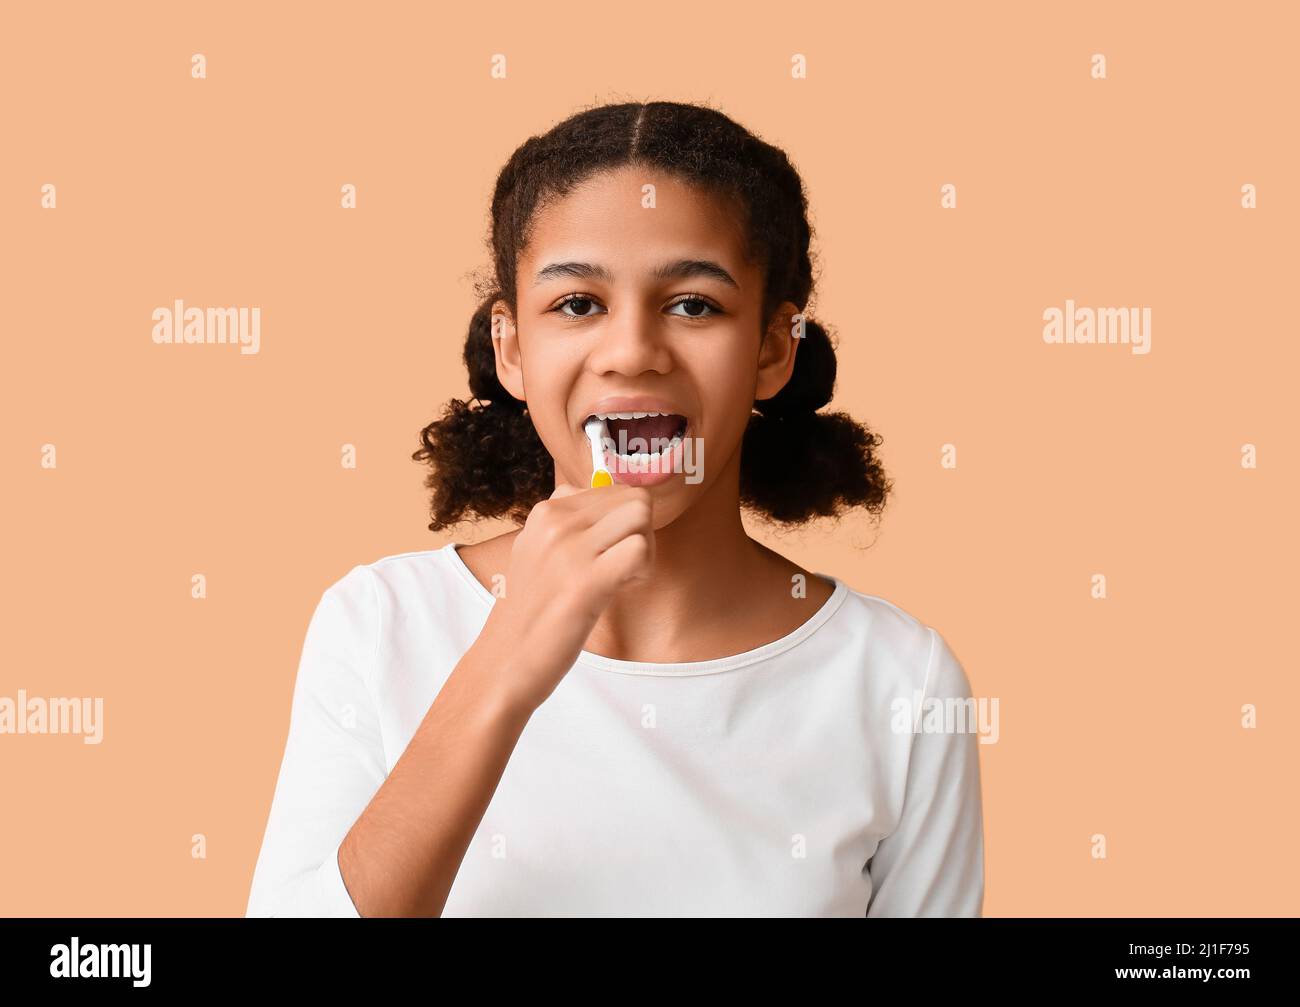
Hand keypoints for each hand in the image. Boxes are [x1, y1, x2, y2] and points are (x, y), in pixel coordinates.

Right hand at [473, 481, 655, 711]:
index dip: (623, 524)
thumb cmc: (531, 613)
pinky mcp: (584, 582)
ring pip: (641, 517)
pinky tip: (621, 591)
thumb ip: (571, 525)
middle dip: (641, 532)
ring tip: (621, 578)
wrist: (504, 662)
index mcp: (545, 511)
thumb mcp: (538, 552)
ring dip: (645, 550)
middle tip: (621, 566)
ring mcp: (568, 550)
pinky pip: (639, 551)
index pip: (615, 490)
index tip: (606, 553)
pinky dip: (642, 572)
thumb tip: (617, 502)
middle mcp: (555, 522)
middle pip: (635, 500)